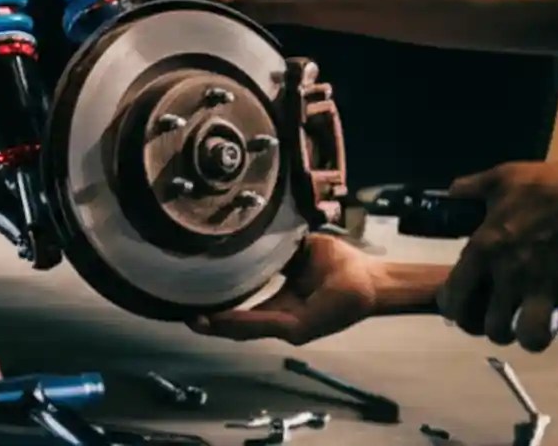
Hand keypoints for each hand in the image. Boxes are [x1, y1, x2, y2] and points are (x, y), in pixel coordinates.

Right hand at [186, 233, 381, 344]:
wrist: (372, 281)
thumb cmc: (342, 265)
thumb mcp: (299, 252)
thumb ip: (274, 250)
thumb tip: (247, 229)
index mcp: (281, 301)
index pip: (245, 307)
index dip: (220, 307)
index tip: (194, 299)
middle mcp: (282, 317)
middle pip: (240, 323)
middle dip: (212, 322)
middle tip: (185, 316)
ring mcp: (289, 327)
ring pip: (247, 327)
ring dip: (220, 325)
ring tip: (196, 321)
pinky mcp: (297, 328)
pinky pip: (263, 323)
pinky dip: (239, 321)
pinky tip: (220, 319)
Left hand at [437, 161, 557, 351]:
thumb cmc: (552, 183)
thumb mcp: (504, 176)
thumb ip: (472, 187)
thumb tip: (452, 192)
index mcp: (484, 247)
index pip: (453, 296)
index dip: (452, 307)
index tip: (460, 304)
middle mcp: (508, 274)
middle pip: (489, 327)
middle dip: (492, 328)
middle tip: (497, 317)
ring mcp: (542, 288)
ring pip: (526, 337)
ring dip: (526, 334)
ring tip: (527, 322)